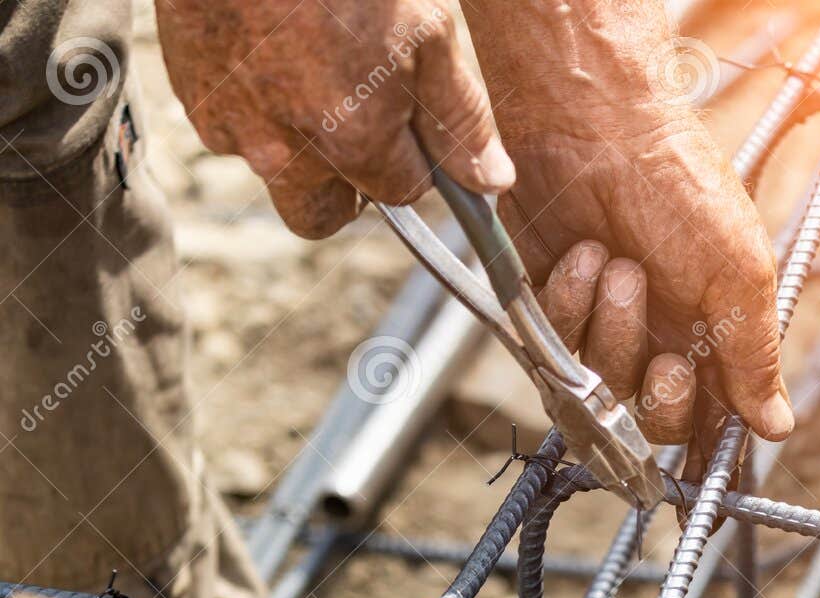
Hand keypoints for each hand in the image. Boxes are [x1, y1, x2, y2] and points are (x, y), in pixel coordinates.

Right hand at [156, 0, 514, 237]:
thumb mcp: (427, 24)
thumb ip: (458, 115)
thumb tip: (491, 182)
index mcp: (354, 139)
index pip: (401, 192)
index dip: (413, 157)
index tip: (412, 116)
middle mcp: (286, 152)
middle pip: (323, 214)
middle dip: (345, 184)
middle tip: (358, 115)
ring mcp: (231, 125)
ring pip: (274, 170)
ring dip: (296, 141)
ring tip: (309, 60)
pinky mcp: (191, 93)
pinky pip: (228, 124)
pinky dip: (253, 99)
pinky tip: (267, 42)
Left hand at [460, 0, 791, 458]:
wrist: (594, 123)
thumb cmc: (679, 181)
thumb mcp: (739, 271)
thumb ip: (755, 355)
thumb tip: (779, 425)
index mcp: (714, 335)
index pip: (714, 419)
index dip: (708, 452)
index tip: (704, 473)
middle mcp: (659, 339)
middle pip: (656, 424)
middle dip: (661, 399)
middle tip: (668, 360)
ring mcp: (604, 329)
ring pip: (601, 388)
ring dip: (613, 331)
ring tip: (621, 266)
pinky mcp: (552, 313)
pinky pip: (553, 349)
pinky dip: (571, 302)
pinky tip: (583, 254)